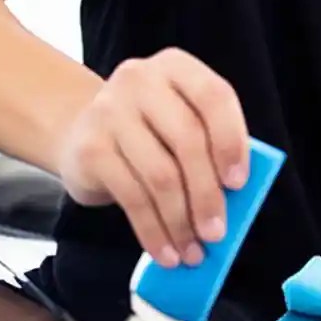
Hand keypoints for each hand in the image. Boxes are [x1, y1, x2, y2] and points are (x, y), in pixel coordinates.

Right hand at [57, 47, 249, 267]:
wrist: (81, 131)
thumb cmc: (150, 131)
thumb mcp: (181, 123)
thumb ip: (210, 148)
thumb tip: (236, 203)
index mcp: (176, 67)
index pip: (213, 97)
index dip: (230, 141)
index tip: (239, 183)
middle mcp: (140, 80)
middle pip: (187, 140)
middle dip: (207, 194)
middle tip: (217, 233)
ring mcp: (109, 111)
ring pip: (160, 175)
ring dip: (181, 222)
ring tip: (193, 253)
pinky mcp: (90, 148)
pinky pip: (131, 197)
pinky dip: (153, 231)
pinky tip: (166, 252)